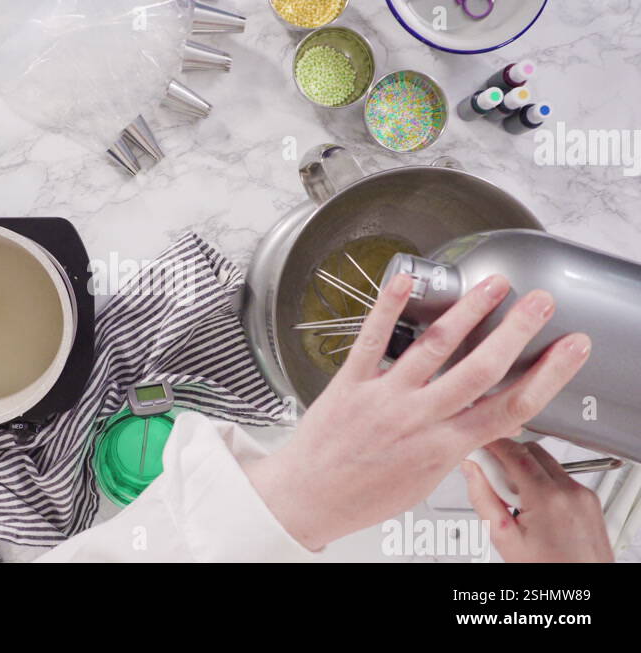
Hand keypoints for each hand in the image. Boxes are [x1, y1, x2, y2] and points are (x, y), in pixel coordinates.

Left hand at [243, 273, 590, 550]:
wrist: (307, 499)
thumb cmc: (361, 494)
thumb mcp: (423, 481)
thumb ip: (454, 448)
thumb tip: (482, 422)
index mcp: (443, 448)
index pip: (509, 407)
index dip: (546, 375)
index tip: (566, 349)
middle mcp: (417, 420)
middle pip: (479, 370)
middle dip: (515, 331)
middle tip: (538, 302)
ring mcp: (383, 398)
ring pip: (433, 347)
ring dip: (466, 310)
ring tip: (489, 284)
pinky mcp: (349, 383)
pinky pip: (372, 340)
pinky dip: (388, 307)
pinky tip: (404, 281)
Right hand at [462, 440, 613, 561]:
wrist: (580, 587)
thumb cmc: (548, 569)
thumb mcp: (503, 538)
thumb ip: (482, 497)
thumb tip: (471, 470)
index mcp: (547, 498)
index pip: (513, 452)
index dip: (490, 445)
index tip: (477, 449)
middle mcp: (571, 491)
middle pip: (531, 450)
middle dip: (507, 456)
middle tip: (491, 477)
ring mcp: (584, 495)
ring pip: (547, 461)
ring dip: (525, 468)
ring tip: (514, 498)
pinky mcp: (590, 500)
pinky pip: (561, 477)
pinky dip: (543, 481)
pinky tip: (533, 506)